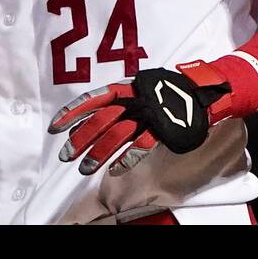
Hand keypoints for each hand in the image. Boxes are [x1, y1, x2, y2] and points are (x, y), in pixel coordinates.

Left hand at [48, 62, 234, 176]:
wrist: (202, 92)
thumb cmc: (167, 92)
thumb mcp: (139, 91)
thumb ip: (118, 103)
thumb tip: (91, 120)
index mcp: (125, 89)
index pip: (92, 99)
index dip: (72, 112)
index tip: (55, 127)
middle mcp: (133, 100)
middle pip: (100, 120)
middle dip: (80, 139)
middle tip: (66, 155)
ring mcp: (148, 114)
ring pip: (117, 135)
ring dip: (98, 153)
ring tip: (85, 168)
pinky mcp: (163, 128)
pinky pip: (141, 145)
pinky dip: (127, 158)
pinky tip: (115, 170)